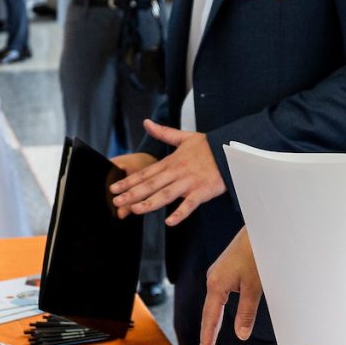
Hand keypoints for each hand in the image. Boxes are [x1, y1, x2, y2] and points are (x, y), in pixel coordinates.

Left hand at [110, 121, 226, 224]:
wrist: (232, 151)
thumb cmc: (209, 147)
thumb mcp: (184, 137)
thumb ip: (163, 132)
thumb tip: (146, 122)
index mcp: (171, 161)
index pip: (146, 173)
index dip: (129, 181)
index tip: (114, 188)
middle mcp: (177, 172)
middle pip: (152, 185)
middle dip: (133, 193)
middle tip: (117, 201)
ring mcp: (189, 182)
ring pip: (167, 194)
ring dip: (151, 202)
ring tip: (136, 210)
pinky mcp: (203, 191)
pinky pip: (190, 204)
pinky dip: (180, 213)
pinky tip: (169, 222)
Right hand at [197, 228, 261, 344]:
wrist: (260, 229)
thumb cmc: (256, 253)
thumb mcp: (254, 287)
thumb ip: (246, 312)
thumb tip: (240, 334)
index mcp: (216, 285)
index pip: (210, 321)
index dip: (206, 342)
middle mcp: (213, 279)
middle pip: (207, 314)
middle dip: (206, 336)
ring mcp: (217, 274)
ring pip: (214, 305)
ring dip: (212, 323)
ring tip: (210, 342)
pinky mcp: (224, 270)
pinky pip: (218, 296)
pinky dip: (219, 310)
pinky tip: (221, 316)